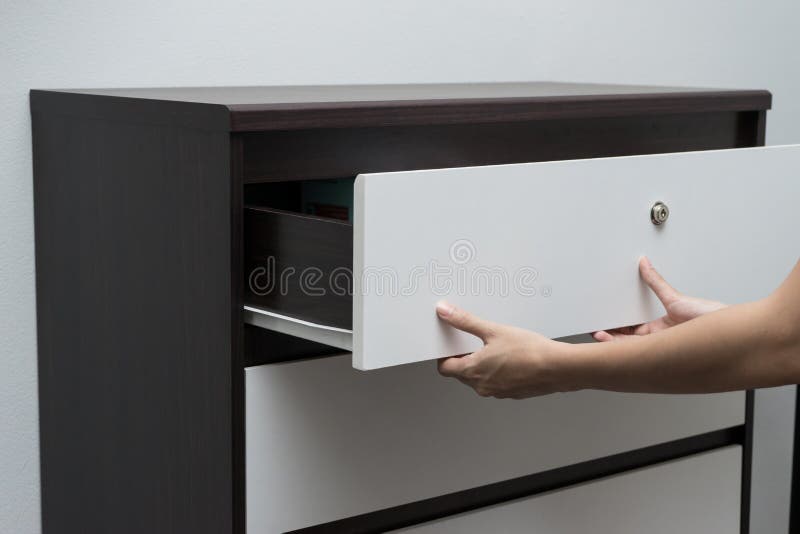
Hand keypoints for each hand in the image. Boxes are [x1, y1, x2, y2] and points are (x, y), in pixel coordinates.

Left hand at [436, 302, 572, 398]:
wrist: (558, 368)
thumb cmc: (529, 352)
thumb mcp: (493, 330)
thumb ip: (466, 321)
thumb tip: (445, 312)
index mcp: (473, 372)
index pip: (445, 368)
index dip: (444, 355)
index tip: (450, 344)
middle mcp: (482, 386)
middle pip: (461, 373)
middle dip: (463, 358)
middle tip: (472, 341)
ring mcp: (497, 392)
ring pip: (479, 379)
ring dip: (481, 365)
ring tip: (494, 347)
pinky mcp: (512, 393)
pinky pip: (496, 382)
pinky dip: (496, 371)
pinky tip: (509, 357)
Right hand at [592, 257, 724, 341]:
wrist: (729, 332)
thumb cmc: (710, 316)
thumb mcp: (676, 296)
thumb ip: (656, 282)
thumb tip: (645, 264)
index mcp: (661, 328)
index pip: (633, 331)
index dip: (617, 329)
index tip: (604, 324)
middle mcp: (661, 341)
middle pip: (629, 342)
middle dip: (610, 337)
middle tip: (595, 331)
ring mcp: (663, 348)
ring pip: (632, 350)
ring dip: (614, 344)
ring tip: (599, 337)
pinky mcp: (666, 354)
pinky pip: (641, 354)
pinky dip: (625, 350)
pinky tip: (615, 345)